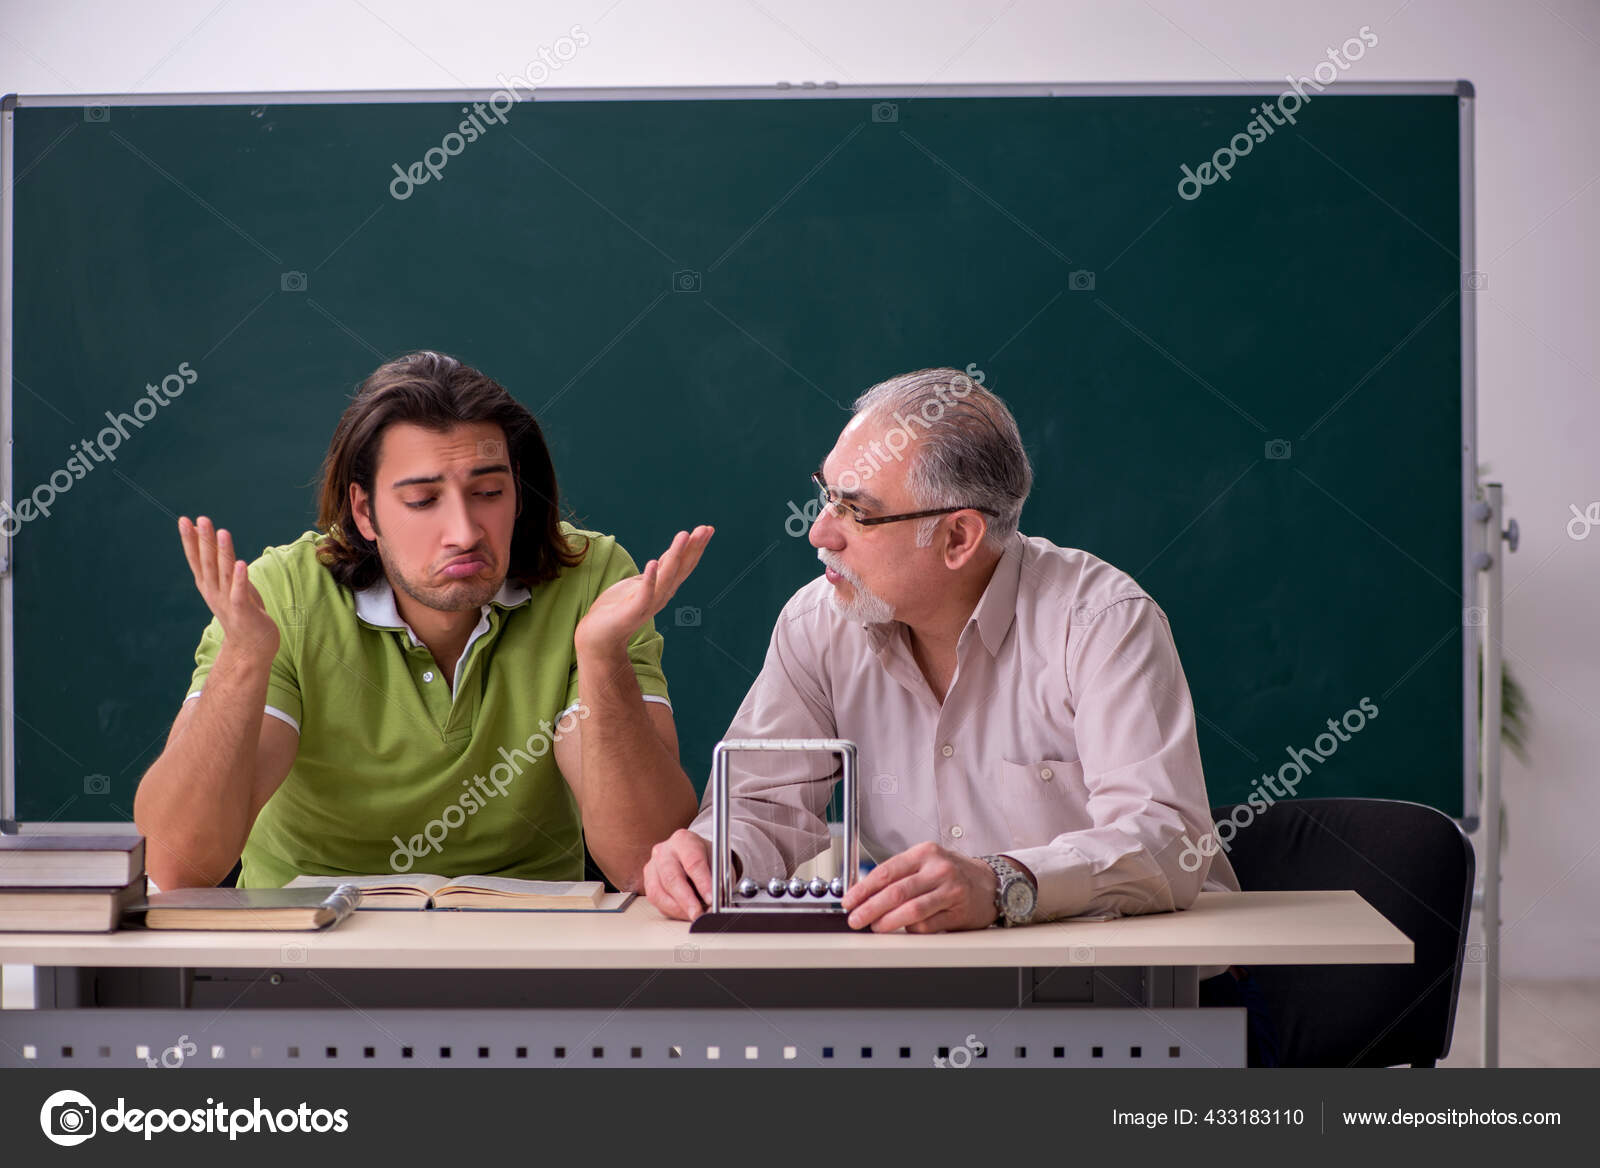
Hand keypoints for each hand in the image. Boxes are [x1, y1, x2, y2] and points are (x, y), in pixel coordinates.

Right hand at [178, 516, 279, 661]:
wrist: (251, 646)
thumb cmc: (242, 610)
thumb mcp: (227, 585)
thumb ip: (219, 565)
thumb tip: (211, 539)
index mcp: (208, 585)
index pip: (196, 559)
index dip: (191, 540)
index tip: (184, 520)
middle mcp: (213, 592)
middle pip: (207, 562)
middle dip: (204, 541)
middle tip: (201, 519)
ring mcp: (226, 602)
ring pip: (223, 573)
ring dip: (223, 552)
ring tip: (222, 532)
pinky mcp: (242, 611)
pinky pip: (239, 592)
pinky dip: (239, 578)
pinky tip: (240, 563)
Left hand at [575, 526, 712, 656]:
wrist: (599, 636)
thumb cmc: (617, 608)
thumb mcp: (638, 584)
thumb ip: (652, 574)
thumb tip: (659, 560)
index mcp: (663, 587)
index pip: (683, 564)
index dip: (695, 546)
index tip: (708, 529)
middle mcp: (662, 594)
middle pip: (682, 568)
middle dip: (694, 547)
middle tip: (706, 528)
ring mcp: (649, 603)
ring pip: (667, 576)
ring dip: (676, 555)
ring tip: (683, 535)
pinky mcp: (633, 611)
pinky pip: (644, 593)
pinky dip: (650, 579)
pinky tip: (652, 563)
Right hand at [642, 828, 714, 920]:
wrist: (695, 855)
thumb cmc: (706, 858)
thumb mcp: (718, 862)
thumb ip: (716, 880)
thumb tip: (715, 903)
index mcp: (684, 840)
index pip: (693, 862)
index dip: (702, 882)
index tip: (711, 898)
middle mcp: (664, 851)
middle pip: (672, 877)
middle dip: (686, 900)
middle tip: (698, 913)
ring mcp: (652, 866)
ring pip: (658, 891)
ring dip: (677, 908)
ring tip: (693, 915)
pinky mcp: (648, 881)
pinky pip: (655, 900)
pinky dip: (671, 910)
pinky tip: (683, 913)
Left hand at [840, 841, 999, 932]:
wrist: (990, 883)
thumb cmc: (951, 873)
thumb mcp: (925, 862)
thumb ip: (899, 874)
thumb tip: (864, 893)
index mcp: (924, 853)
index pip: (886, 871)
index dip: (863, 888)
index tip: (849, 901)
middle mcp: (938, 869)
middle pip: (896, 892)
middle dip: (870, 908)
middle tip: (855, 919)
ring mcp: (950, 891)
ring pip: (911, 911)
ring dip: (887, 922)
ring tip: (874, 927)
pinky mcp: (958, 912)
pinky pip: (927, 925)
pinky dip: (911, 930)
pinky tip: (904, 929)